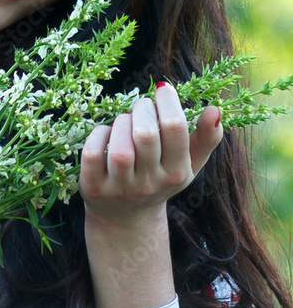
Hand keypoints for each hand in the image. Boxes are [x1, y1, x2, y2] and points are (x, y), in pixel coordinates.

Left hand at [79, 82, 222, 225]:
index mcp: (176, 172)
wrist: (126, 217)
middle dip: (142, 109)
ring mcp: (120, 188)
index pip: (175, 128)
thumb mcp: (189, 162)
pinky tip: (106, 134)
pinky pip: (92, 154)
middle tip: (142, 108)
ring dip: (121, 123)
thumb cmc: (161, 179)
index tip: (162, 90)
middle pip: (145, 134)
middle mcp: (150, 183)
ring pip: (119, 147)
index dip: (167, 101)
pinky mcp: (93, 188)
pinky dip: (97, 135)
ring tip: (125, 122)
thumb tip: (215, 110)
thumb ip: (207, 137)